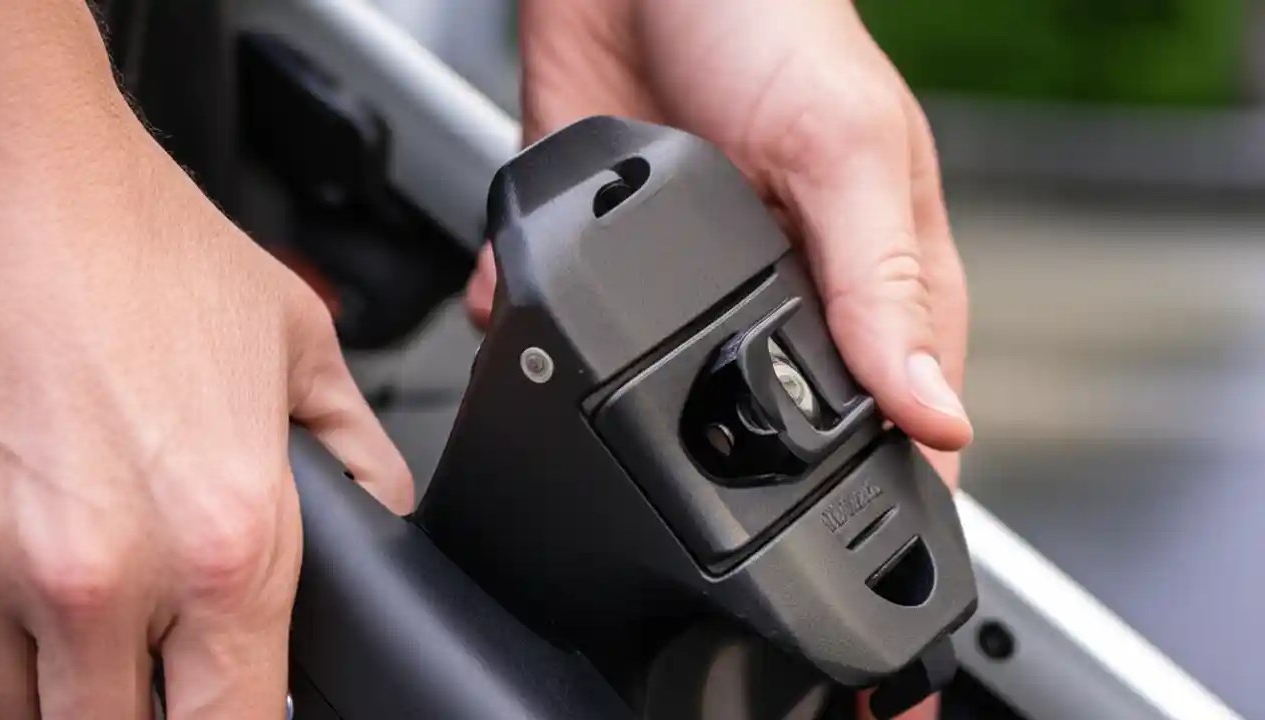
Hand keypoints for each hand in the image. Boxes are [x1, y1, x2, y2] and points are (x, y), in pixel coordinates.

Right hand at [0, 4, 411, 717]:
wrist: (35, 187)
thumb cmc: (158, 260)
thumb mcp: (304, 356)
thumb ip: (356, 464)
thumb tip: (383, 524)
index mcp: (228, 545)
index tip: (238, 707)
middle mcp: (108, 578)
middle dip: (148, 711)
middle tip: (163, 665)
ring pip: (26, 715)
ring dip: (67, 692)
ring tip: (102, 627)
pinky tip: (35, 596)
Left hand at [467, 1, 971, 716]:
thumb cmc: (771, 20)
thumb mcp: (848, 149)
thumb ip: (880, 283)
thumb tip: (934, 410)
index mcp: (872, 278)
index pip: (895, 421)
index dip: (880, 500)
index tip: (844, 566)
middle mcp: (783, 294)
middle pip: (768, 428)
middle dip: (722, 468)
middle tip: (681, 483)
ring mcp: (689, 283)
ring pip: (655, 392)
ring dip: (612, 405)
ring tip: (580, 404)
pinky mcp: (605, 255)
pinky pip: (563, 322)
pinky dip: (528, 326)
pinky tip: (514, 316)